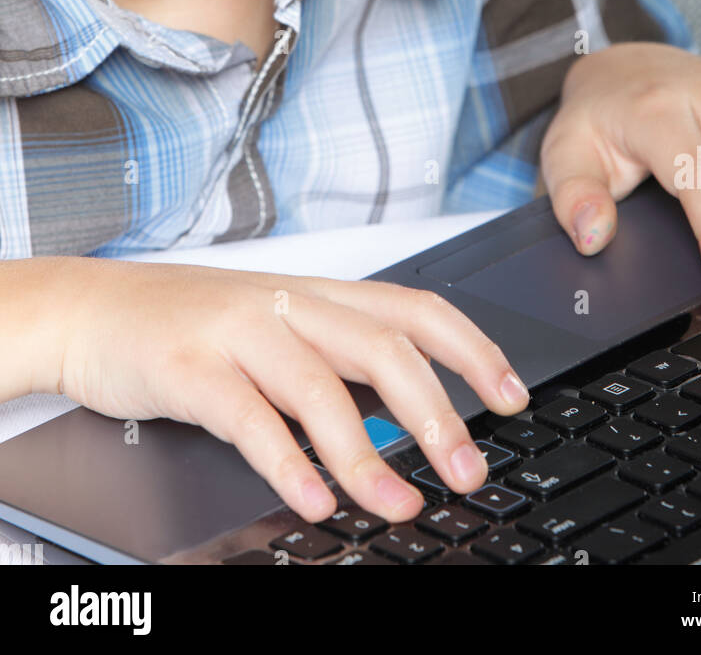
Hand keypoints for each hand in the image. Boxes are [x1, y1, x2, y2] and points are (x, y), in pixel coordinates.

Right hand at [46, 258, 529, 522]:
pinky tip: (312, 497)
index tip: (510, 397)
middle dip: (436, 413)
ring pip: (321, 386)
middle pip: (383, 347)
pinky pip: (247, 416)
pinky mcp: (189, 365)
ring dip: (367, 454)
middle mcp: (287, 304)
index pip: (414, 309)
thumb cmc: (190, 323)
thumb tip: (406, 419)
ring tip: (397, 505)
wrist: (91, 306)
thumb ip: (335, 363)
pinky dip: (286, 461)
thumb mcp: (274, 328)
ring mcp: (238, 330)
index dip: (471, 350)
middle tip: (468, 469)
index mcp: (317, 293)